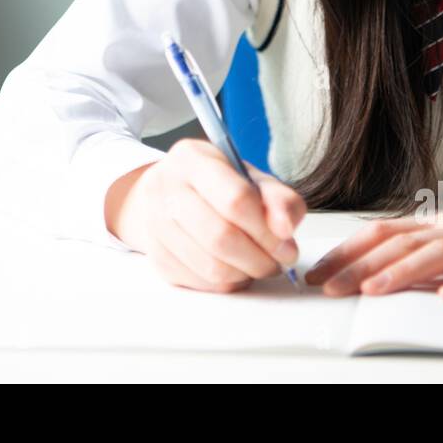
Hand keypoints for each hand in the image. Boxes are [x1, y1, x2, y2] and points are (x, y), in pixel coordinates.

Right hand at [109, 138, 305, 292]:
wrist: (168, 192)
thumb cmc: (217, 185)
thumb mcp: (252, 179)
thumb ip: (279, 199)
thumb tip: (285, 229)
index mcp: (193, 159)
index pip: (235, 199)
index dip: (267, 230)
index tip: (287, 246)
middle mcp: (165, 188)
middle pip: (220, 237)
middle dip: (259, 259)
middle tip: (277, 262)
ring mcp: (155, 224)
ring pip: (210, 267)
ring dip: (245, 274)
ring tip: (258, 265)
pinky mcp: (156, 256)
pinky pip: (200, 283)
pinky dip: (226, 283)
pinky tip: (235, 269)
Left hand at [304, 166, 442, 302]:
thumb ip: (438, 249)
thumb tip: (392, 266)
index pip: (386, 234)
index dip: (348, 251)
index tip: (316, 270)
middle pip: (402, 244)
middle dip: (359, 265)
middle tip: (324, 285)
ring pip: (442, 255)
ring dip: (404, 273)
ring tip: (371, 290)